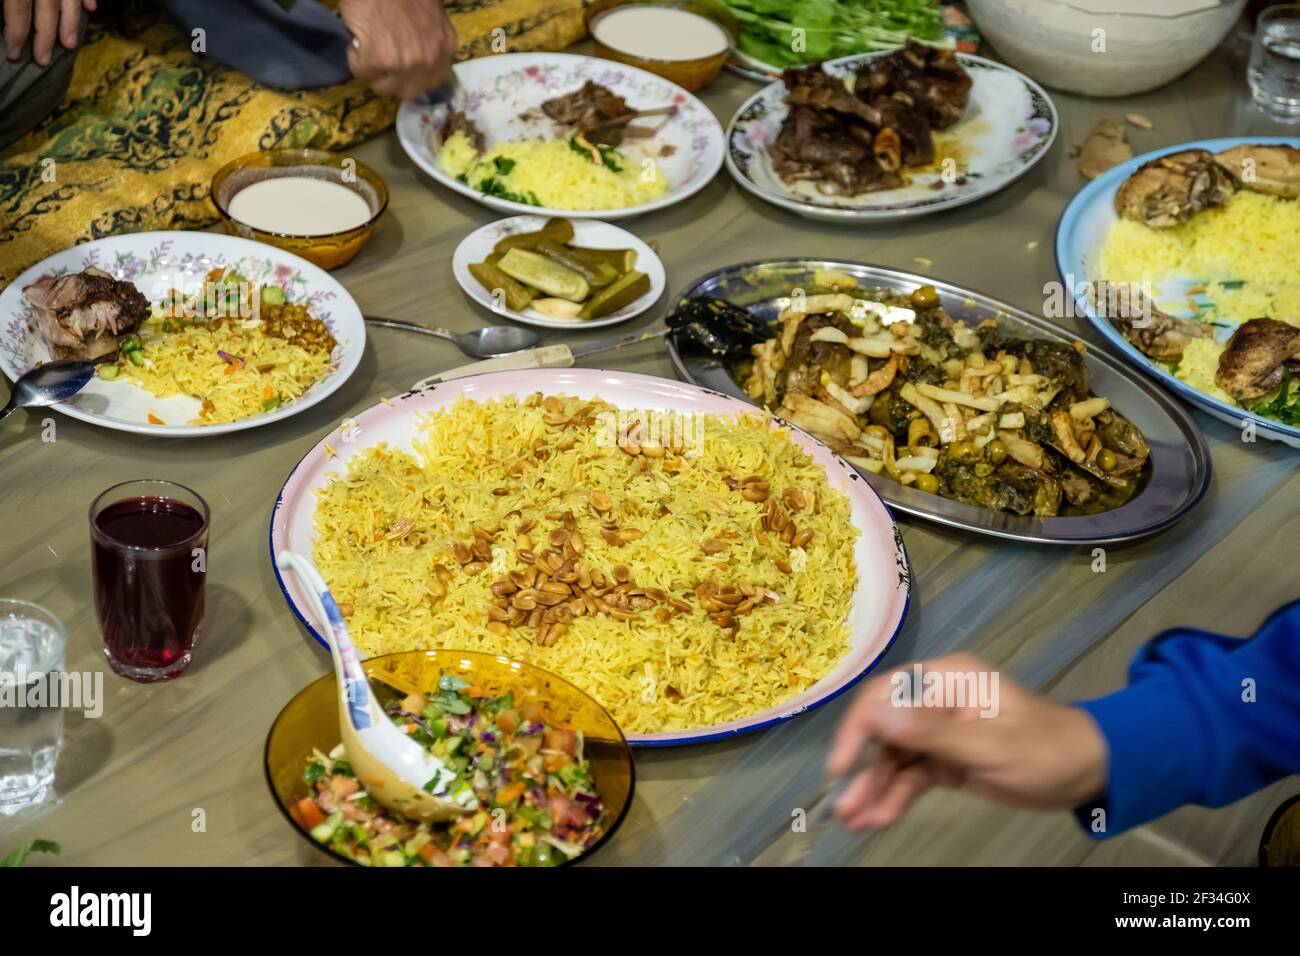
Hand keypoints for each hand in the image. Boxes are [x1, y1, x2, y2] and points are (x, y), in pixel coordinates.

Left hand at [4, 0, 93, 65]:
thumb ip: (8, 1)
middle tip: (43, 60)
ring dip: (71, 23)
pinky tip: (90, 9)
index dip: (17, 32)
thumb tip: (7, 16)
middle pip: (48, 8)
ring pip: (70, 0)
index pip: (19, 8)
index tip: (14, 54)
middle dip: (46, 36)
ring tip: (70, 44)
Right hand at [340, 0, 457, 100]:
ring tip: (367, 48)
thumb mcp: (430, 14)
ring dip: (372, 71)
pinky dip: (354, 58)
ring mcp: (405, 62)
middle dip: (392, 79)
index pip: (431, 80)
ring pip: (383, 87)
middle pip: (408, 91)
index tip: (398, 63)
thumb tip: (416, 58)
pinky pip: (361, 72)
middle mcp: (431, 59)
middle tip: (380, 60)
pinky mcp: (378, 59)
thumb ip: (430, 38)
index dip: (411, 75)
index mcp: (446, 45)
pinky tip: (357, 39)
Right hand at [826, 653, 1108, 829]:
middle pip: (884, 730)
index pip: (886, 695)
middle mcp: (935, 701)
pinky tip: (878, 818)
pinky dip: (894, 796)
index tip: (841, 764)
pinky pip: (911, 776)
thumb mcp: (989, 743)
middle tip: (843, 805)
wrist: (1088, 773)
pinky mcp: (945, 759)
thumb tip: (876, 715)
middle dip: (863, 768)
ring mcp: (939, 732)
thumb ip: (930, 731)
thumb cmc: (1046, 749)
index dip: (859, 728)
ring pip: (893, 758)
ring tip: (855, 821)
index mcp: (946, 680)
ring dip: (874, 788)